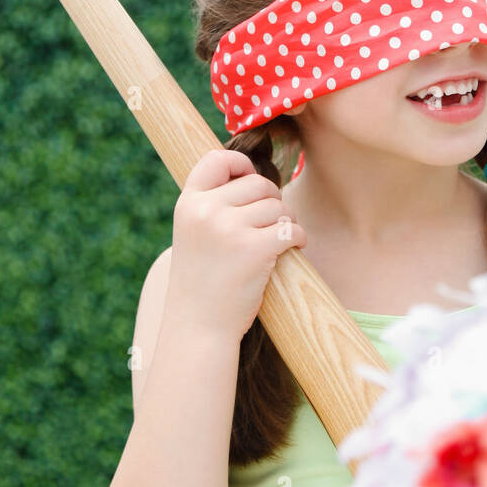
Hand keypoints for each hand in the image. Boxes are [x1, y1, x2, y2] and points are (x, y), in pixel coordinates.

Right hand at [165, 149, 306, 340]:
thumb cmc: (200, 280)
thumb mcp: (192, 233)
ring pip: (279, 208)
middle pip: (259, 184)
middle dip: (272, 202)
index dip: (241, 164)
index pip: (217, 159)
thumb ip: (211, 203)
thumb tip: (251, 172)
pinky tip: (292, 250)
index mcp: (188, 203)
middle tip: (268, 226)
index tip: (250, 180)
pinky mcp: (254, 250)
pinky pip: (291, 230)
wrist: (197, 327)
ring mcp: (229, 230)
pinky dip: (298, 238)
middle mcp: (206, 211)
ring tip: (274, 244)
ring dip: (285, 224)